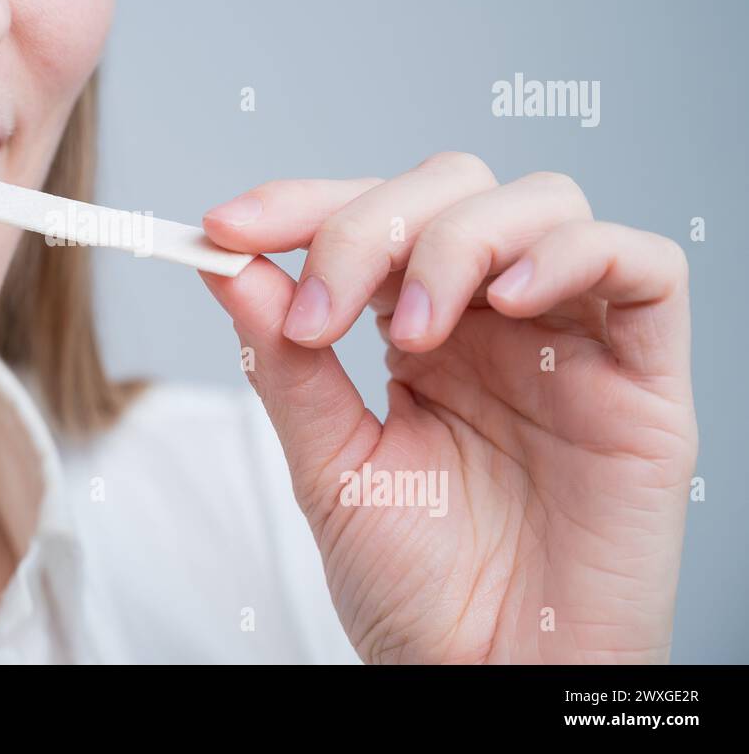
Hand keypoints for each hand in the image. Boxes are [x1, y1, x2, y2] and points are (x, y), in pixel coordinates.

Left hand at [200, 152, 697, 663]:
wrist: (487, 680)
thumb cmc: (417, 590)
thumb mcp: (330, 465)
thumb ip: (285, 362)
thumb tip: (226, 265)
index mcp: (418, 333)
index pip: (369, 217)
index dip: (298, 205)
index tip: (225, 228)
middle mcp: (494, 321)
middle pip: (448, 189)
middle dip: (368, 226)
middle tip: (320, 310)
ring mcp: (570, 341)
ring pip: (539, 203)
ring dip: (456, 242)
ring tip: (409, 335)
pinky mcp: (645, 378)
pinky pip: (645, 267)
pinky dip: (574, 256)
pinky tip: (509, 303)